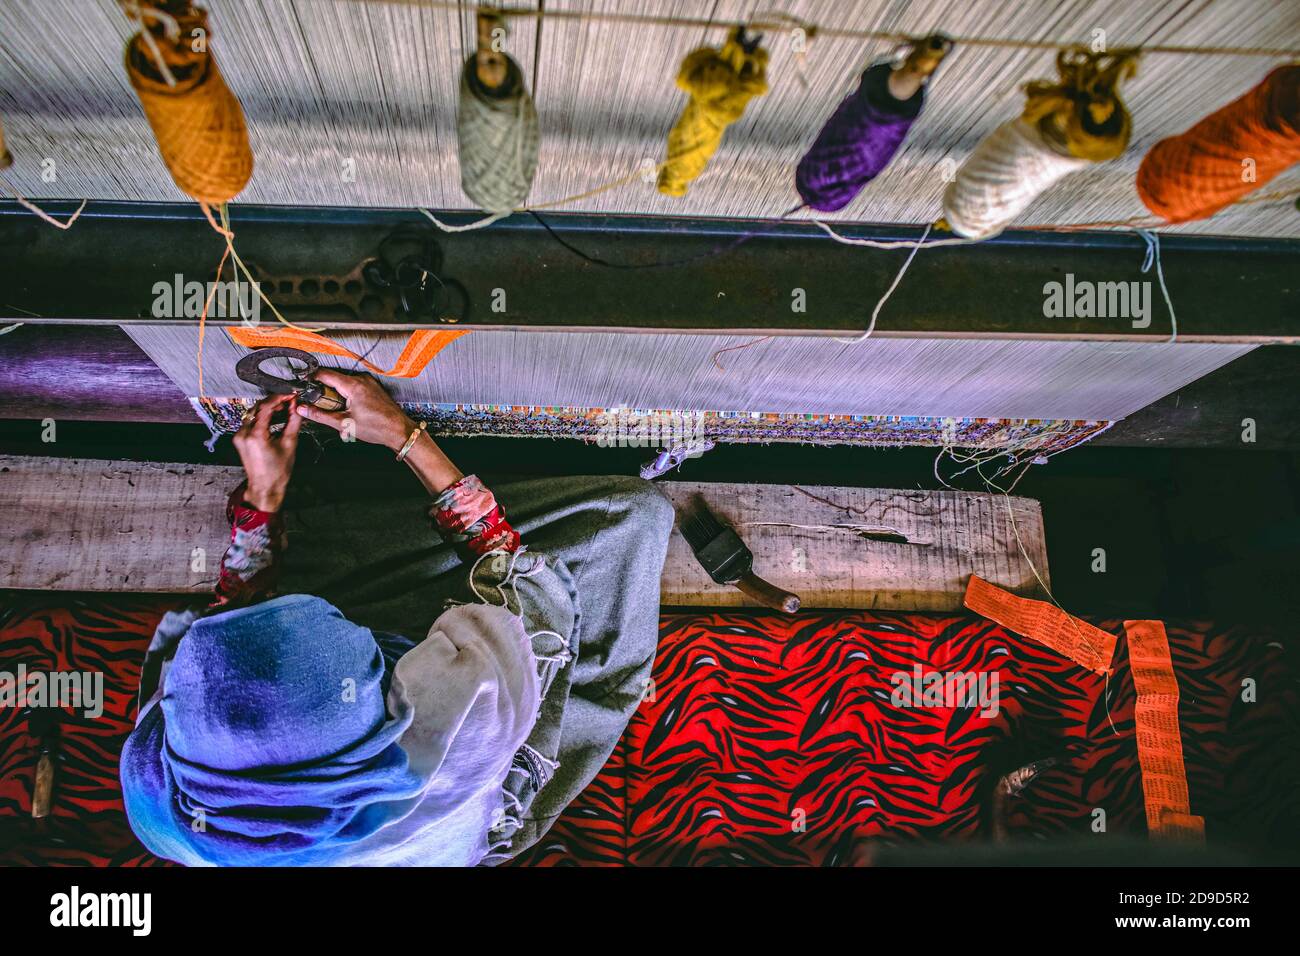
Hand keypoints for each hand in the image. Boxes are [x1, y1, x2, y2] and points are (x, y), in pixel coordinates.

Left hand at [232, 394, 301, 511]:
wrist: (265, 486)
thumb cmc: (277, 470)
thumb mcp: (290, 443)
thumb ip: (293, 421)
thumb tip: (296, 405)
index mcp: (255, 435)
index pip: (266, 406)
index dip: (279, 398)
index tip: (290, 395)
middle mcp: (244, 434)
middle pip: (258, 407)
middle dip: (274, 402)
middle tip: (289, 402)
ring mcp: (239, 436)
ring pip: (253, 413)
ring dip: (268, 409)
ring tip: (284, 410)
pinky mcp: (240, 438)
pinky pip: (250, 421)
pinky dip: (262, 417)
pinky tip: (274, 418)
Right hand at [294, 369, 414, 450]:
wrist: (399, 430)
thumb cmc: (376, 428)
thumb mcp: (343, 424)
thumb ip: (320, 415)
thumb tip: (303, 409)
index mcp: (353, 385)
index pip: (324, 374)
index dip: (310, 379)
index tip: (302, 386)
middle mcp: (361, 379)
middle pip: (333, 379)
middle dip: (324, 391)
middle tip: (320, 405)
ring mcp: (368, 382)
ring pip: (343, 384)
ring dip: (335, 395)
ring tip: (337, 412)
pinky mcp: (372, 387)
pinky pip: (353, 387)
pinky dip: (346, 396)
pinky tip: (348, 410)